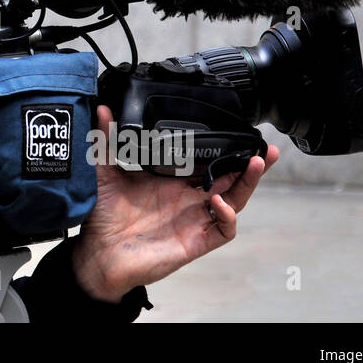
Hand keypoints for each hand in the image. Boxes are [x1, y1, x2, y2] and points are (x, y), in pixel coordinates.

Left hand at [71, 104, 279, 301]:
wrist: (98, 254)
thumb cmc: (104, 216)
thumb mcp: (105, 173)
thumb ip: (106, 141)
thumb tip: (100, 109)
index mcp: (172, 181)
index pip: (207, 161)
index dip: (224, 148)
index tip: (237, 130)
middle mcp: (188, 199)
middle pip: (229, 178)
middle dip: (249, 163)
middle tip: (265, 146)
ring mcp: (194, 220)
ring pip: (234, 200)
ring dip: (248, 183)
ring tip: (256, 163)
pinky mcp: (195, 241)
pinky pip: (223, 230)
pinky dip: (227, 215)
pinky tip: (219, 201)